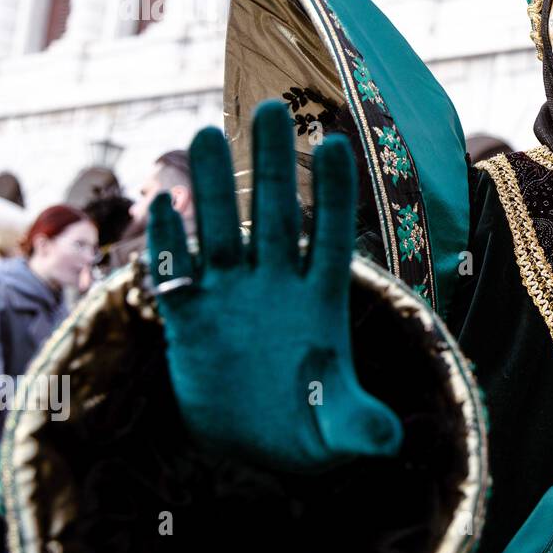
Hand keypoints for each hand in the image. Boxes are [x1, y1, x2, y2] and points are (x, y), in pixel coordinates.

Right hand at [147, 100, 401, 472]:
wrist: (264, 445)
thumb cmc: (314, 429)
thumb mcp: (341, 431)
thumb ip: (363, 428)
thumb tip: (390, 442)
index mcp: (320, 302)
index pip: (330, 235)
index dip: (332, 192)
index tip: (336, 142)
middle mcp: (275, 288)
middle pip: (274, 215)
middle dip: (272, 164)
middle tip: (270, 108)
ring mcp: (232, 300)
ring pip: (220, 232)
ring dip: (212, 188)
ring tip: (202, 133)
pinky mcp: (192, 322)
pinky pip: (177, 275)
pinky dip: (169, 244)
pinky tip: (162, 203)